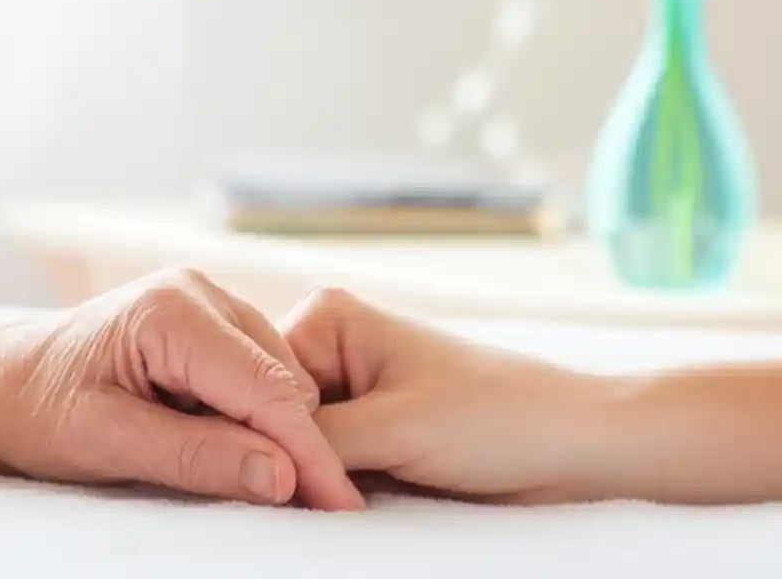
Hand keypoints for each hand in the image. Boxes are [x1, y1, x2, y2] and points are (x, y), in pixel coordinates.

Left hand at [0, 269, 364, 509]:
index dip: (309, 452)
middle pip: (284, 379)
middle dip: (296, 445)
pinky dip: (253, 415)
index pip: (267, 388)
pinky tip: (219, 441)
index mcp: (170, 310)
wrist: (0, 379)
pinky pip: (258, 371)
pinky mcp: (209, 320)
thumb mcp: (107, 443)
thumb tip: (282, 477)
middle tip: (297, 511)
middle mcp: (197, 291)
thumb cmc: (37, 407)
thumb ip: (196, 456)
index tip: (340, 505)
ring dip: (273, 431)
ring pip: (280, 376)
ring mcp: (206, 300)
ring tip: (228, 470)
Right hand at [281, 288, 622, 503]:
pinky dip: (327, 490)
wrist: (580, 449)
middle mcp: (333, 350)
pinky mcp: (372, 437)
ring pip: (297, 446)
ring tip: (315, 501)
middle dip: (280, 456)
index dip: (254, 429)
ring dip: (304, 477)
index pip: (255, 380)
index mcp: (328, 318)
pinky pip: (327, 467)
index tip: (257, 470)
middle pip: (271, 414)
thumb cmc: (499, 418)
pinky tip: (331, 505)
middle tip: (286, 494)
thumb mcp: (390, 429)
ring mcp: (352, 396)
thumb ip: (309, 444)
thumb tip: (244, 463)